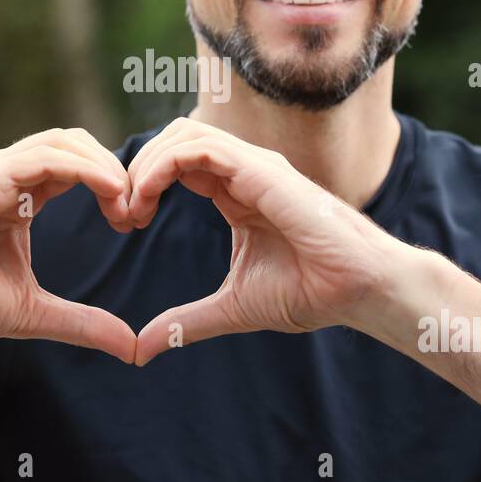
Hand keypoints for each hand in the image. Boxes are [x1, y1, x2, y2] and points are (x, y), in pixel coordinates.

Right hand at [0, 128, 136, 362]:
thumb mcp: (33, 313)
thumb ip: (81, 323)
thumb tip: (130, 347)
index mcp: (19, 194)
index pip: (76, 165)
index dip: (111, 185)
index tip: (133, 222)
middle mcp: (6, 174)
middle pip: (74, 143)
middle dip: (113, 169)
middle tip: (136, 210)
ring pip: (62, 141)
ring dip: (103, 166)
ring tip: (126, 201)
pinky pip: (43, 158)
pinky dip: (82, 168)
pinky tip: (109, 191)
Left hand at [126, 118, 399, 365]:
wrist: (359, 291)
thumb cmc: (312, 292)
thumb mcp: (233, 306)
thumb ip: (188, 321)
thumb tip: (144, 347)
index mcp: (236, 190)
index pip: (178, 161)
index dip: (142, 183)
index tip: (124, 223)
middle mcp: (244, 170)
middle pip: (174, 138)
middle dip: (136, 168)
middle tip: (120, 215)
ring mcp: (254, 165)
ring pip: (183, 134)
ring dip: (145, 165)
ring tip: (131, 208)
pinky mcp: (262, 170)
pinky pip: (200, 148)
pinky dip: (163, 166)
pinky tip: (147, 199)